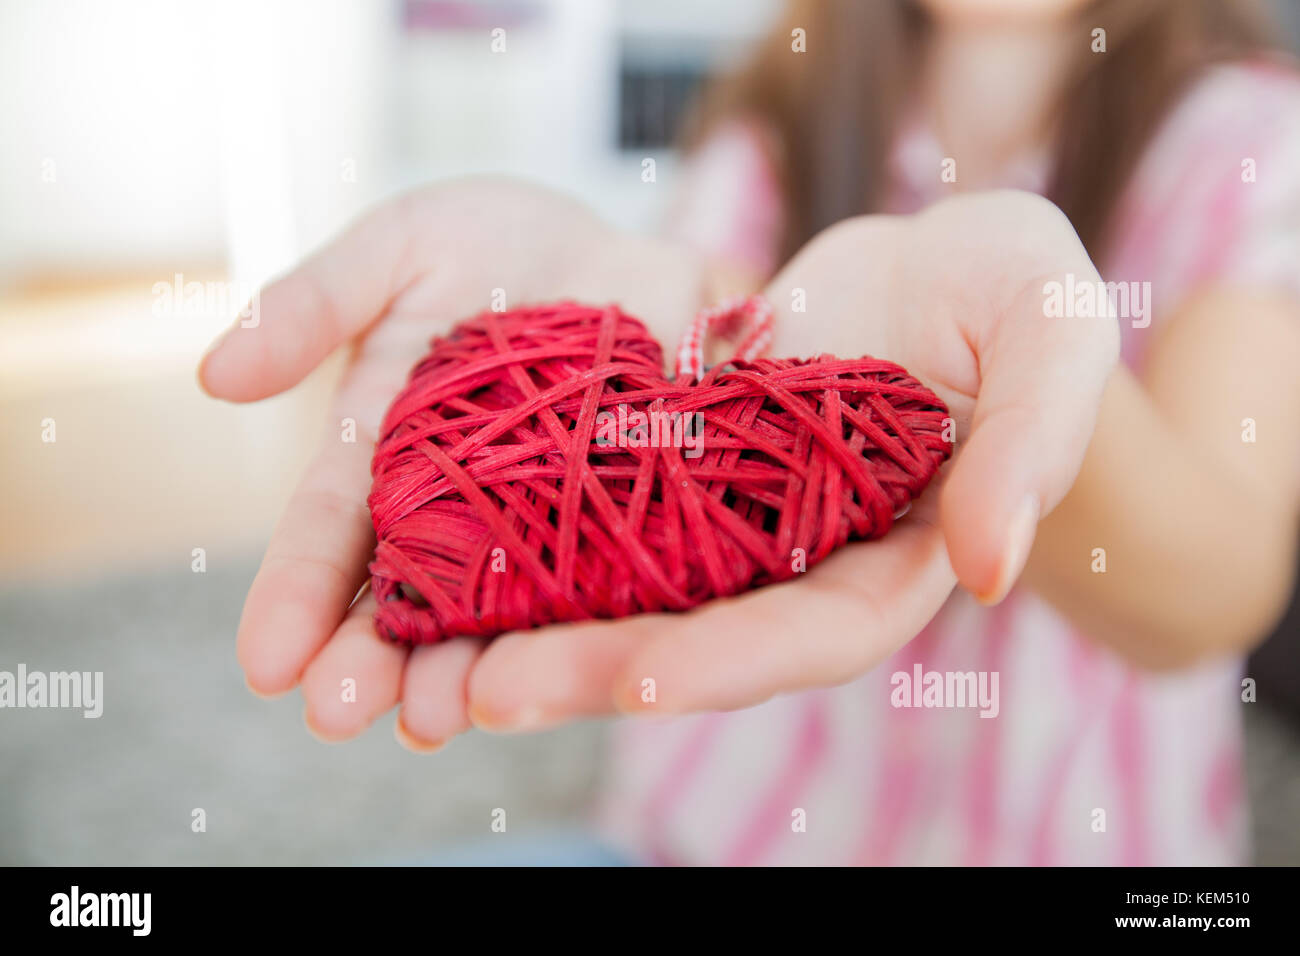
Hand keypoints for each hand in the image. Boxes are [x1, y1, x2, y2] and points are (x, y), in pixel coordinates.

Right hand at [200, 178, 705, 746]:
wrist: (622, 246)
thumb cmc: (495, 243)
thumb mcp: (398, 248)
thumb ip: (315, 303)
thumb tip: (215, 377)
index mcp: (383, 447)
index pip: (329, 530)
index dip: (294, 594)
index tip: (264, 664)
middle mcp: (454, 503)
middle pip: (404, 593)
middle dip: (369, 657)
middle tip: (340, 713)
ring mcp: (538, 517)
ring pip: (494, 610)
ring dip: (463, 669)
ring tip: (434, 722)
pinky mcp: (626, 515)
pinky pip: (602, 581)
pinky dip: (579, 629)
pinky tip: (562, 678)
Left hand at [204, 184, 1116, 749]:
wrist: (941, 257)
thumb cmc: (1015, 290)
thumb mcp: (1052, 334)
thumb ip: (1033, 445)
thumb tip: (992, 565)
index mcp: (895, 560)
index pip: (812, 636)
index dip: (727, 666)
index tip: (632, 683)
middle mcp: (806, 562)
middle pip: (698, 636)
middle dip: (592, 668)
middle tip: (476, 692)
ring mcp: (741, 521)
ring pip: (631, 589)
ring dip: (536, 624)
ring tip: (430, 654)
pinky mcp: (686, 466)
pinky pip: (605, 508)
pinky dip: (535, 536)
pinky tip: (450, 549)